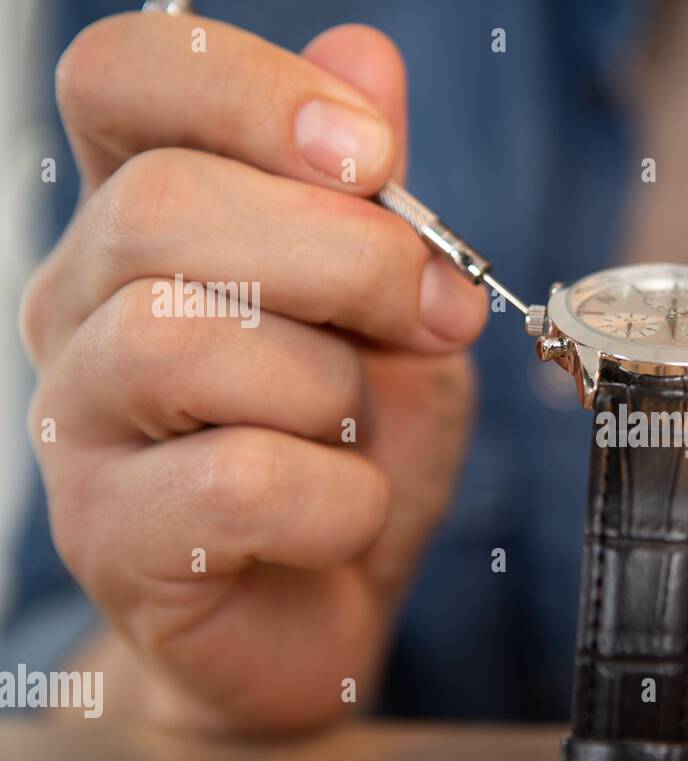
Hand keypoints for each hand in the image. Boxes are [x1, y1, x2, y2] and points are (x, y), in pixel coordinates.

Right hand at [21, 14, 485, 731]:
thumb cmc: (355, 447)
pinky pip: (235, 482)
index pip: (124, 77)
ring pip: (183, 342)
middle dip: (347, 257)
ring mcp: (76, 421)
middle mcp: (83, 302)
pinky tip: (339, 513)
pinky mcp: (106, 536)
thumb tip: (363, 56)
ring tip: (357, 426)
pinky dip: (336, 498)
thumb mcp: (397, 316)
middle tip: (435, 313)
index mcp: (148, 216)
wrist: (329, 602)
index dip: (247, 89)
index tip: (370, 154)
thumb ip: (376, 200)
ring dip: (329, 384)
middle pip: (165, 208)